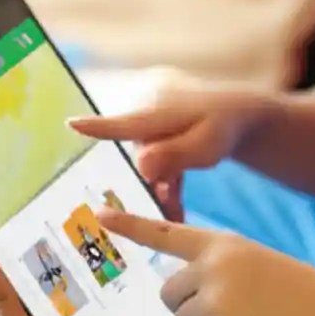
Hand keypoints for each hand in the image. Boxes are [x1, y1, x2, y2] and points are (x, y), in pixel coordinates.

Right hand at [70, 67, 280, 219]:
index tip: (70, 125)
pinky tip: (174, 201)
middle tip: (167, 204)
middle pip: (135, 153)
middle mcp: (148, 109)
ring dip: (159, 184)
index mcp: (158, 109)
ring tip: (174, 206)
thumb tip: (141, 165)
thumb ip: (174, 155)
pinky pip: (155, 157)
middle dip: (149, 182)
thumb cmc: (225, 126)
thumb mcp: (206, 145)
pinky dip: (165, 178)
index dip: (96, 128)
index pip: (124, 123)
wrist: (244, 114)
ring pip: (147, 159)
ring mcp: (152, 119)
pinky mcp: (158, 130)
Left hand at [99, 209, 314, 315]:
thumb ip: (212, 267)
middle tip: (229, 306)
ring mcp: (216, 301)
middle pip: (168, 293)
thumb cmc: (291, 285)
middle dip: (188, 306)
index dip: (130, 224)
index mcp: (220, 243)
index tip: (100, 213)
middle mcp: (212, 268)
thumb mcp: (250, 259)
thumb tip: (176, 296)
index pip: (166, 233)